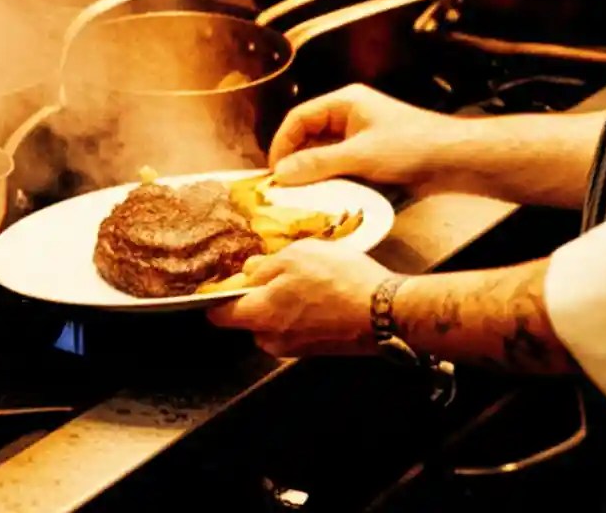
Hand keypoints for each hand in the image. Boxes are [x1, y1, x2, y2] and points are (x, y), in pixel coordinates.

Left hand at [207, 239, 396, 356]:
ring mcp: (295, 348)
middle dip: (259, 295)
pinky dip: (304, 312)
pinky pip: (298, 327)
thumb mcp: (296, 256)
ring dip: (285, 302)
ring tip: (311, 280)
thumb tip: (248, 273)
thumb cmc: (340, 281)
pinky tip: (326, 294)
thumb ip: (264, 266)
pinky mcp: (317, 349)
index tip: (223, 282)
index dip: (217, 297)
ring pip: (276, 320)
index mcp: (260, 315)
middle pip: (250, 316)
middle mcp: (272, 339)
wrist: (387, 312)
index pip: (219, 315)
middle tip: (282, 271)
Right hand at [268, 84, 462, 191]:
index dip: (282, 143)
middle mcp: (349, 117)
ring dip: (312, 174)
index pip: (299, 118)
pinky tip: (325, 198)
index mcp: (345, 103)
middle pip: (308, 137)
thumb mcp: (360, 155)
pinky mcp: (370, 158)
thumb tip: (281, 174)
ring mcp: (360, 138)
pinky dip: (330, 181)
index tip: (274, 171)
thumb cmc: (412, 147)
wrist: (456, 161)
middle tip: (283, 187)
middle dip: (295, 161)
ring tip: (300, 195)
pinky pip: (339, 168)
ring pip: (323, 155)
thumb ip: (318, 163)